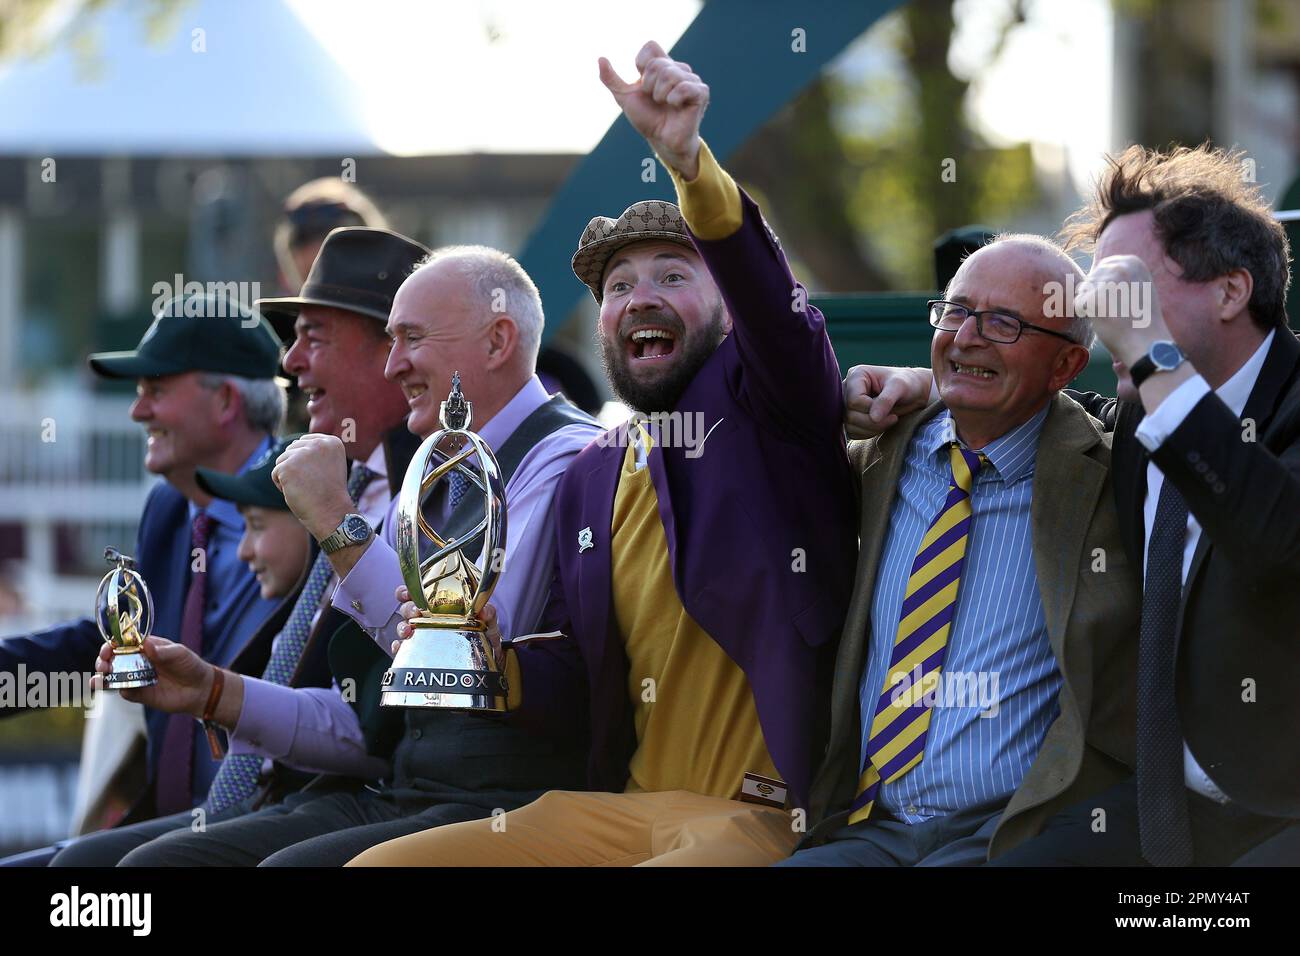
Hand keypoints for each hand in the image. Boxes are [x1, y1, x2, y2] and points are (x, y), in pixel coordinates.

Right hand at [95, 636, 213, 715]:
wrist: (200, 689)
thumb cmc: (190, 665)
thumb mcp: (179, 653)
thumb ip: (163, 651)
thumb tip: (146, 645)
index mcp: (145, 647)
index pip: (122, 643)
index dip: (111, 645)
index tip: (108, 649)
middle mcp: (136, 662)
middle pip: (112, 660)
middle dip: (102, 661)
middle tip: (103, 665)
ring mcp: (136, 678)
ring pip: (113, 677)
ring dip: (102, 677)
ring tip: (98, 679)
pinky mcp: (140, 694)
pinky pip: (125, 692)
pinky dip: (119, 690)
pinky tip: (119, 689)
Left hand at [271, 434, 353, 541]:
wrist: (331, 513)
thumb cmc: (329, 494)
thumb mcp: (329, 465)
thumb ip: (315, 452)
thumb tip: (292, 447)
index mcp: (332, 442)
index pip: (304, 442)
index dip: (307, 462)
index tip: (320, 476)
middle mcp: (318, 444)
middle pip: (292, 450)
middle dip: (297, 468)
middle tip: (313, 484)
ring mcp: (302, 454)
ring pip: (282, 461)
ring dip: (289, 476)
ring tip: (306, 488)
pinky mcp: (288, 466)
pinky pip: (275, 473)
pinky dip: (282, 486)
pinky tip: (298, 493)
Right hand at [393, 585, 503, 668]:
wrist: (488, 658)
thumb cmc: (484, 634)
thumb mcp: (488, 621)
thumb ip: (489, 613)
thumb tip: (484, 610)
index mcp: (440, 605)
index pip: (417, 592)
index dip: (407, 590)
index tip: (407, 592)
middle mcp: (428, 618)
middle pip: (407, 608)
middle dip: (407, 608)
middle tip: (415, 612)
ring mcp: (423, 635)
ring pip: (403, 627)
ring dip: (402, 627)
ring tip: (409, 631)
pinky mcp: (420, 653)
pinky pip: (403, 650)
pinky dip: (399, 647)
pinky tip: (401, 647)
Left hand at [599, 40, 707, 179]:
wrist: (661, 141)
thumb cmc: (647, 119)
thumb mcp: (625, 97)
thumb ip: (611, 79)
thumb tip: (600, 59)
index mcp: (663, 65)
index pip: (650, 47)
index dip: (641, 65)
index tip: (643, 84)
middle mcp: (679, 68)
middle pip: (657, 64)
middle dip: (648, 86)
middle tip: (655, 100)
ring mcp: (692, 79)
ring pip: (669, 74)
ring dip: (660, 95)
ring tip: (665, 105)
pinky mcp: (701, 92)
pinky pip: (683, 87)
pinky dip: (673, 99)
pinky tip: (675, 107)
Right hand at [844, 365, 933, 438]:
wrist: (913, 393)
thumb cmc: (907, 384)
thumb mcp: (900, 387)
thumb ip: (886, 400)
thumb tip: (874, 418)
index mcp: (856, 375)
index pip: (853, 401)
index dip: (871, 409)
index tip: (891, 411)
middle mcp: (847, 389)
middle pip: (850, 415)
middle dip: (873, 422)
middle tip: (893, 418)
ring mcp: (847, 404)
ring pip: (850, 426)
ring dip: (871, 429)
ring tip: (889, 421)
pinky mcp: (851, 417)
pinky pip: (853, 432)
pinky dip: (868, 433)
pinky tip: (881, 425)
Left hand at [1074, 254, 1170, 366]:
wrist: (1146, 342)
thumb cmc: (1140, 318)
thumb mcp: (1137, 286)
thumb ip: (1120, 276)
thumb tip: (1095, 271)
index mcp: (1132, 262)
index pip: (1101, 268)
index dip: (1105, 287)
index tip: (1121, 300)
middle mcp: (1120, 266)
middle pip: (1090, 278)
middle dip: (1096, 295)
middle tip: (1117, 310)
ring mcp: (1107, 281)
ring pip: (1082, 290)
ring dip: (1091, 305)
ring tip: (1113, 314)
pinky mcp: (1094, 297)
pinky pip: (1078, 304)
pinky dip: (1086, 314)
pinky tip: (1104, 320)